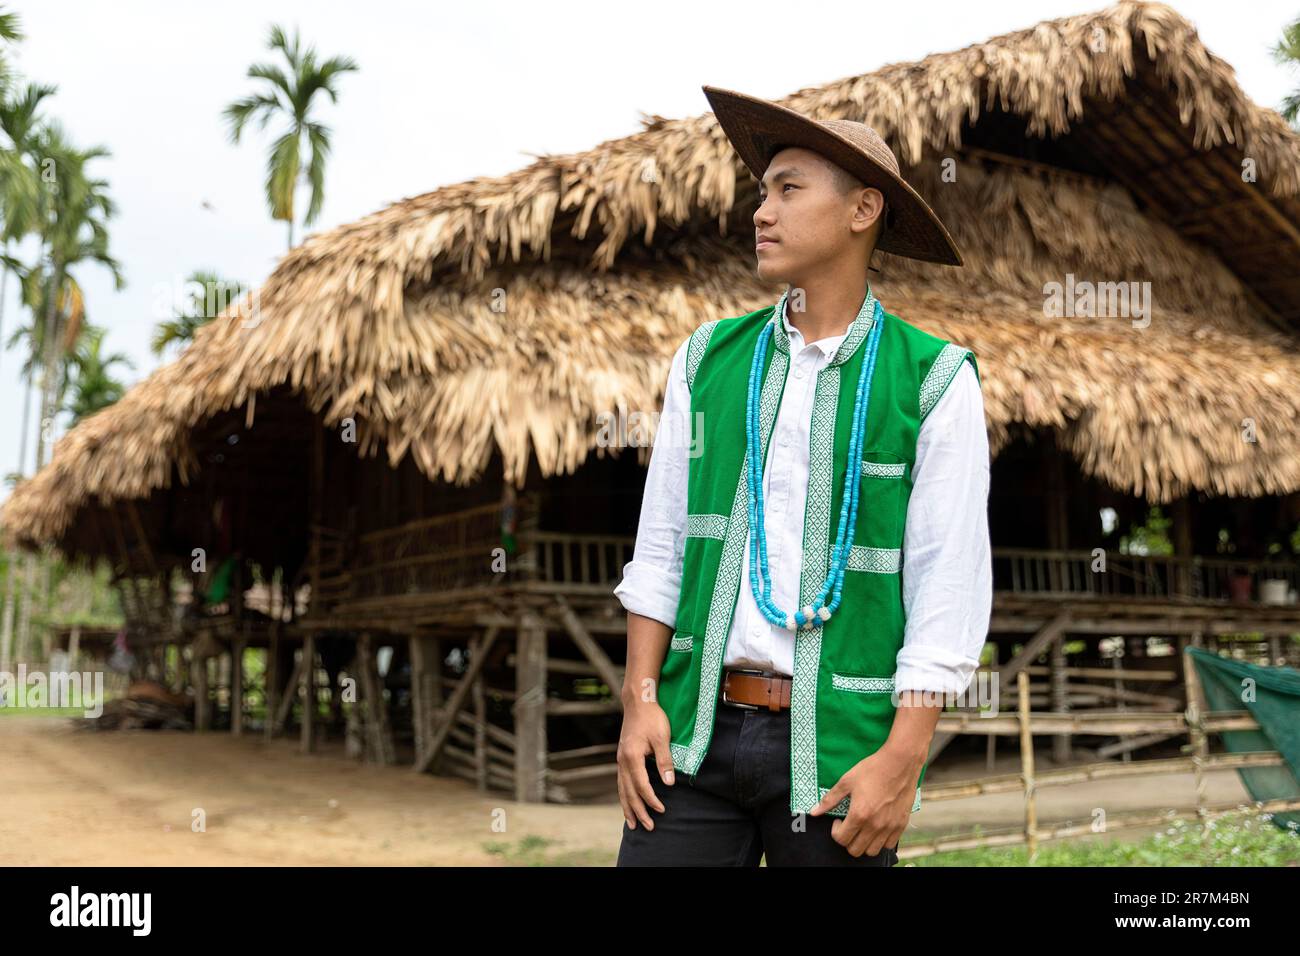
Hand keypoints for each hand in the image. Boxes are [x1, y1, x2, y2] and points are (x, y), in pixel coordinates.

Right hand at [615, 697, 674, 830]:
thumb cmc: (652, 718)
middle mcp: (623, 761)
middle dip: (638, 811)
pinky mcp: (622, 757)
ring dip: (628, 807)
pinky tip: (627, 803)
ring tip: (632, 824)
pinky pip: (621, 782)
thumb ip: (665, 761)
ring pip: (622, 789)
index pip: (641, 785)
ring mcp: (620, 759)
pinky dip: (624, 795)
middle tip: (649, 827)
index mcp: (632, 757)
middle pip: (629, 792)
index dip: (651, 800)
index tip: (661, 810)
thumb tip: (669, 783)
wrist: (638, 702)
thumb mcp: (662, 738)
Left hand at [809, 744, 922, 857]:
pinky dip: (880, 841)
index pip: (841, 839)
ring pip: (872, 851)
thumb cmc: (872, 769)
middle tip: (848, 825)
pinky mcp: (901, 825)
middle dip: (847, 840)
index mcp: (859, 814)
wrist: (899, 762)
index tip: (838, 821)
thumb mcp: (846, 781)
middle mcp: (875, 825)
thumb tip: (813, 812)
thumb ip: (829, 799)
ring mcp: (889, 827)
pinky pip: (889, 845)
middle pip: (855, 850)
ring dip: (863, 843)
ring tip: (862, 828)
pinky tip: (877, 827)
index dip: (835, 832)